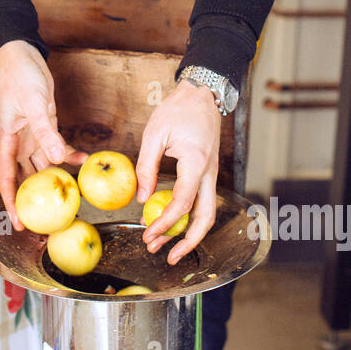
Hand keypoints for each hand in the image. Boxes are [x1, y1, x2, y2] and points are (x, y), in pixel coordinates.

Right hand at [0, 40, 86, 229]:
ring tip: (73, 194)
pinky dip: (70, 155)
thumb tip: (57, 158)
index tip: (21, 222)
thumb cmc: (17, 76)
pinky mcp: (44, 127)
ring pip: (42, 165)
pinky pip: (56, 147)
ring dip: (56, 178)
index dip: (11, 202)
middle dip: (34, 198)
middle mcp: (16, 142)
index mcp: (5, 140)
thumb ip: (45, 132)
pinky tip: (84, 161)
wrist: (21, 54)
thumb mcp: (33, 103)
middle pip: (24, 178)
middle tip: (50, 217)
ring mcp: (31, 135)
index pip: (6, 178)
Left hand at [135, 78, 220, 263]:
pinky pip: (201, 201)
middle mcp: (209, 173)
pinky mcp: (206, 173)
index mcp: (196, 163)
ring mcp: (210, 174)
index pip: (183, 203)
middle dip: (188, 241)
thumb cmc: (177, 110)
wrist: (202, 94)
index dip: (166, 222)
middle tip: (167, 256)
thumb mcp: (154, 134)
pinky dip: (188, 217)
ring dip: (189, 233)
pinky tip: (169, 222)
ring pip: (207, 213)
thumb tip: (140, 198)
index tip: (149, 234)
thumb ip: (146, 166)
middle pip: (206, 217)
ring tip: (167, 247)